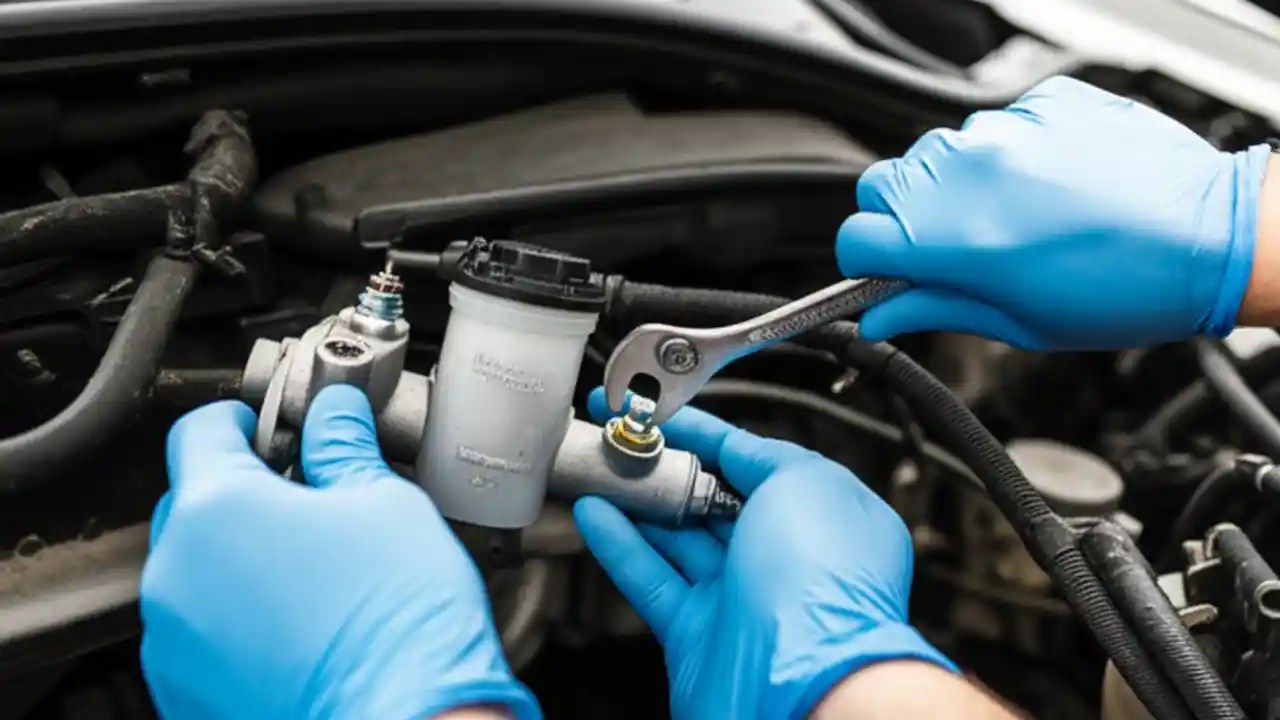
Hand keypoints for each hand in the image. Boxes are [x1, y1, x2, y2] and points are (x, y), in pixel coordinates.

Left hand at [141, 385, 538, 719]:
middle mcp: (176, 575)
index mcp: (217, 509)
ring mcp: (174, 643)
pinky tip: (303, 626)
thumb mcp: (384, 503)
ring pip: (196, 573)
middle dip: (245, 491)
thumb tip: (333, 414)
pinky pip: (202, 634)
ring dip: (241, 560)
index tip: (278, 430)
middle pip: (193, 501)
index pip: (200, 430)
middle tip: (311, 500)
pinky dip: (240, 620)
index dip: (245, 420)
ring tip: (316, 575)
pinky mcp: (186, 692)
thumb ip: (343, 446)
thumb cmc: (397, 623)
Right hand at [573, 389, 953, 719]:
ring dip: (634, 500)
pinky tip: (594, 514)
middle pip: (709, 496)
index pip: (751, 458)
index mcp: (823, 515)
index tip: (655, 412)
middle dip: (663, 465)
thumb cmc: (823, 589)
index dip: (699, 429)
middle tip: (619, 438)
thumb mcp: (806, 482)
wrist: (801, 690)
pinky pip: (651, 579)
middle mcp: (784, 557)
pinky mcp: (698, 635)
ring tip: (597, 466)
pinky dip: (620, 546)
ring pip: (676, 537)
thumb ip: (764, 456)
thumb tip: (732, 445)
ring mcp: (740, 598)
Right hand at [837, 75, 1273, 350]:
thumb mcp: (1016, 323)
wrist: (1210, 237)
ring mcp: (1002, 132)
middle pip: (879, 187)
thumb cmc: (1124, 289)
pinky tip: (1042, 186)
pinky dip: (1001, 157)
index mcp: (950, 238)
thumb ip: (933, 309)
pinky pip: (991, 128)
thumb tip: (881, 316)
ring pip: (931, 153)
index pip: (854, 238)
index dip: (863, 263)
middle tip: (943, 249)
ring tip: (1004, 216)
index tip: (885, 274)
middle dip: (897, 219)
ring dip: (948, 186)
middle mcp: (964, 175)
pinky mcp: (1038, 105)